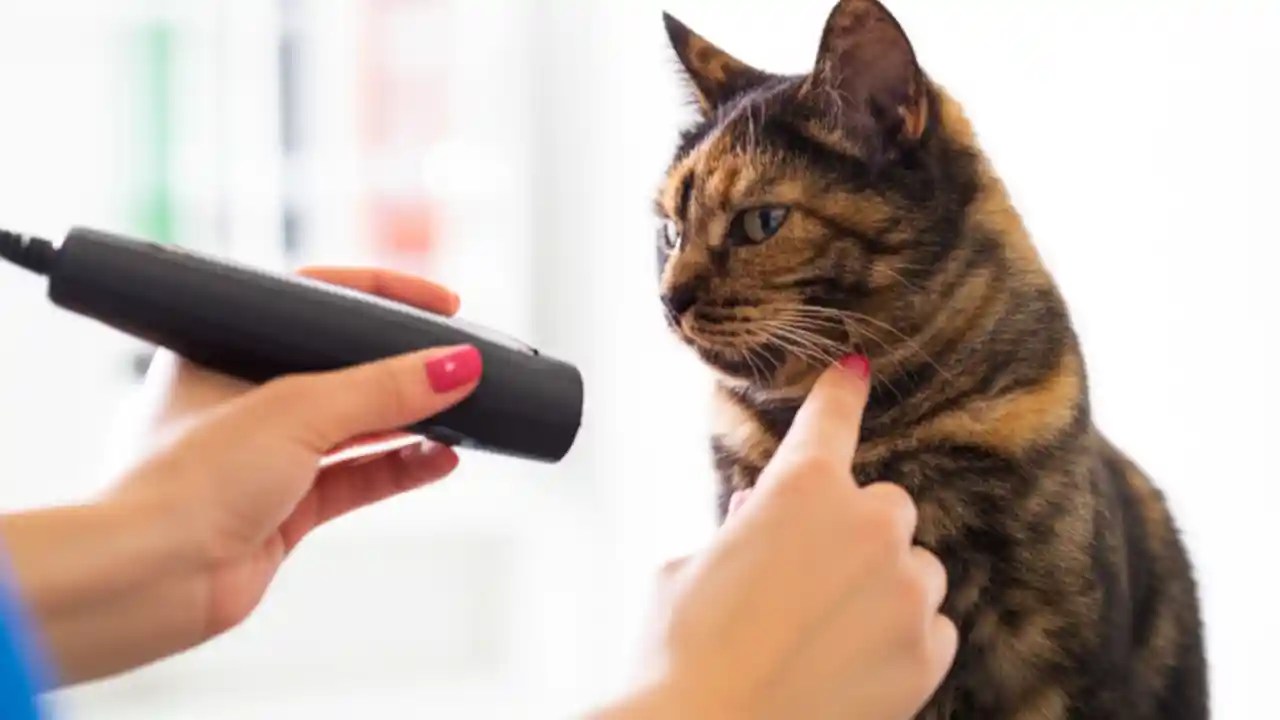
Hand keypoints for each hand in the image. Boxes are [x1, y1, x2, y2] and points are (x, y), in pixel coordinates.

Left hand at [0, 269, 480, 684]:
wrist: (146, 579)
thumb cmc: (184, 481)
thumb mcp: (297, 409)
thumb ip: (383, 387)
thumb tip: (456, 366)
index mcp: (224, 349)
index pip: (315, 301)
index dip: (381, 296)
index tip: (438, 303)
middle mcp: (243, 398)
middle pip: (343, 367)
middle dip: (404, 367)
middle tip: (460, 361)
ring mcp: (266, 456)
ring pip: (356, 427)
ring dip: (410, 421)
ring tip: (464, 412)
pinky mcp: (285, 508)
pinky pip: (358, 478)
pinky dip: (401, 468)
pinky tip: (440, 459)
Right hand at [597, 357, 956, 719]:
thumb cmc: (683, 653)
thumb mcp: (689, 569)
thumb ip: (740, 533)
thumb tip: (761, 521)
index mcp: (803, 490)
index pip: (831, 418)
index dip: (841, 391)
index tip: (856, 372)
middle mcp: (867, 528)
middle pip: (885, 506)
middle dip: (852, 531)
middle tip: (806, 575)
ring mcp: (905, 592)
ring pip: (914, 568)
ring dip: (883, 585)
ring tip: (827, 630)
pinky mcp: (926, 654)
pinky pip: (933, 626)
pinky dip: (903, 637)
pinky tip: (853, 663)